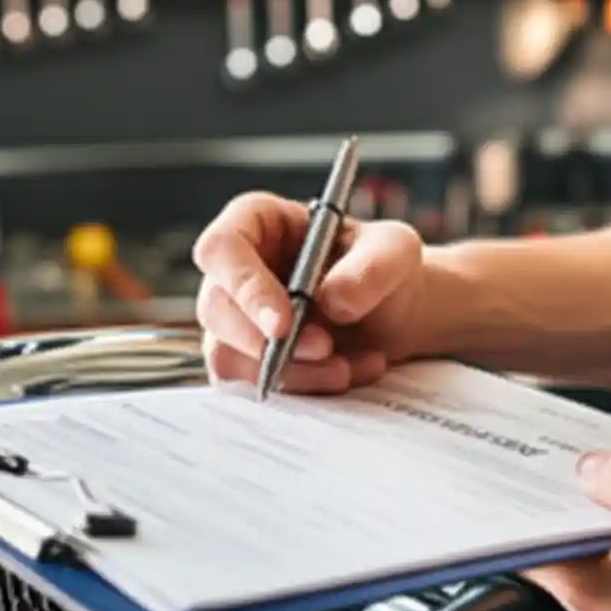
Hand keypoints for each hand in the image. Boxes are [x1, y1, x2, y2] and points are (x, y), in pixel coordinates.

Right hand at [192, 191, 426, 393]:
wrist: (395, 311)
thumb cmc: (384, 266)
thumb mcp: (394, 252)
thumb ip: (370, 269)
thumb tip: (331, 301)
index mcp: (258, 223)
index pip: (222, 247)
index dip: (244, 286)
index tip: (282, 323)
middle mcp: (237, 271)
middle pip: (215, 309)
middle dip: (267, 341)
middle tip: (325, 348)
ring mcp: (237, 318)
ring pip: (230, 357)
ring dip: (291, 372)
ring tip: (348, 366)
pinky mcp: (249, 360)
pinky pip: (255, 385)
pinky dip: (304, 388)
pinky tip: (348, 372)